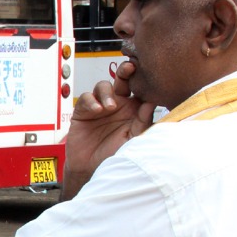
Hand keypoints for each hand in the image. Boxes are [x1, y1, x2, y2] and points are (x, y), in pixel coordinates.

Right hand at [63, 61, 155, 198]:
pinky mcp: (84, 111)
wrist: (90, 168)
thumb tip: (152, 102)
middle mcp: (118, 104)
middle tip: (129, 68)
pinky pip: (87, 97)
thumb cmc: (114, 155)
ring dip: (107, 92)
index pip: (139, 89)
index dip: (142, 79)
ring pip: (103, 86)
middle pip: (122, 80)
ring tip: (110, 107)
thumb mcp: (134, 139)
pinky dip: (92, 101)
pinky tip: (97, 110)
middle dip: (125, 71)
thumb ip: (143, 121)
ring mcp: (100, 106)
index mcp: (133, 109)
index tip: (147, 72)